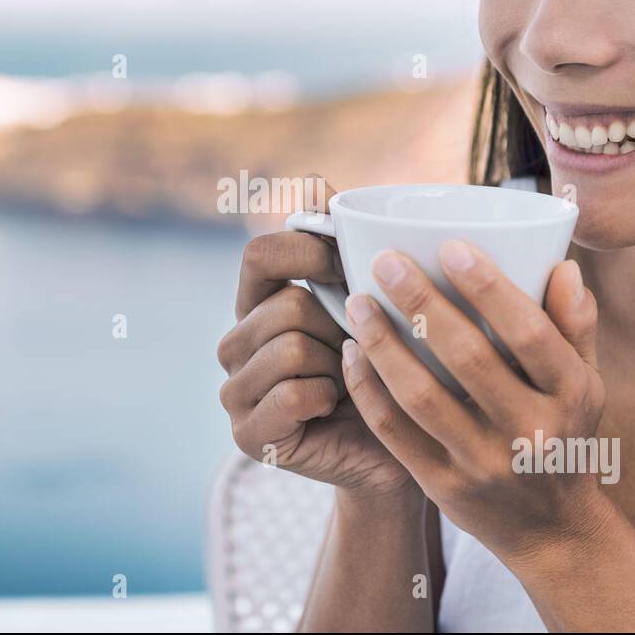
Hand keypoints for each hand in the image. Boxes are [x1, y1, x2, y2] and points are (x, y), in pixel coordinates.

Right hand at [217, 177, 420, 502]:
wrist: (399, 456)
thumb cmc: (390, 371)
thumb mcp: (370, 302)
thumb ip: (340, 243)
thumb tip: (312, 179)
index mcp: (258, 303)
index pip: (260, 253)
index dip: (310, 253)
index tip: (353, 270)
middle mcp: (236, 343)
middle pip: (287, 305)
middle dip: (341, 327)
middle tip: (362, 353)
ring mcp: (235, 392)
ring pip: (290, 348)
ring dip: (338, 365)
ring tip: (351, 383)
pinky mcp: (248, 435)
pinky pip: (291, 394)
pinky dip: (328, 399)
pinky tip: (338, 411)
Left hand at [338, 241, 610, 566]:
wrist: (552, 532)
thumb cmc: (565, 434)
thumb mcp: (588, 383)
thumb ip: (576, 325)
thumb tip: (563, 264)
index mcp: (571, 396)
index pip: (529, 334)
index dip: (489, 288)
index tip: (451, 246)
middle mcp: (531, 434)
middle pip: (468, 359)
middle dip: (422, 302)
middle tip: (386, 261)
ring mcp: (483, 465)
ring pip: (421, 396)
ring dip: (383, 343)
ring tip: (358, 301)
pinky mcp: (444, 487)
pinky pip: (395, 431)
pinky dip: (368, 389)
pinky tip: (351, 351)